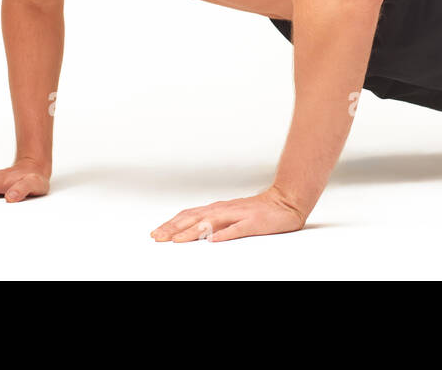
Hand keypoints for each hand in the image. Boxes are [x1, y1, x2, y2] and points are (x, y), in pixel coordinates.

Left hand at [150, 185, 306, 242]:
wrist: (285, 201)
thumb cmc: (258, 211)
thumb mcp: (230, 216)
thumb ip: (213, 222)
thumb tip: (191, 230)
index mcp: (218, 209)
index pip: (189, 215)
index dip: (171, 224)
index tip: (156, 234)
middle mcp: (224, 210)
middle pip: (194, 218)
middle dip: (174, 229)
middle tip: (158, 238)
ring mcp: (238, 215)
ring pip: (211, 222)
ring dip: (193, 231)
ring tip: (178, 240)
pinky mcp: (253, 222)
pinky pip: (237, 229)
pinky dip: (224, 234)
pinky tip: (214, 241)